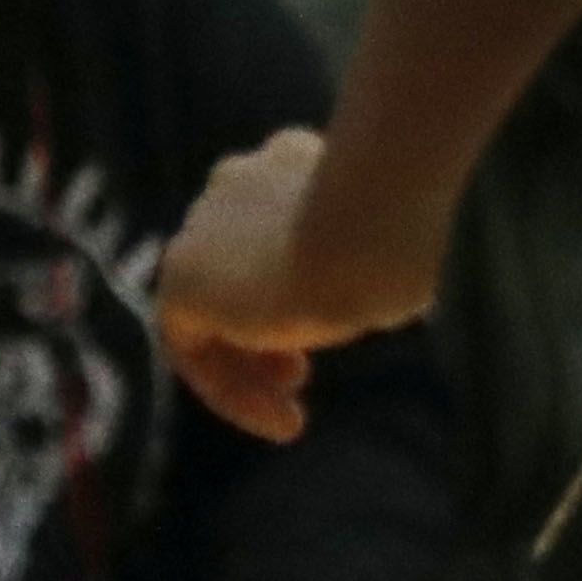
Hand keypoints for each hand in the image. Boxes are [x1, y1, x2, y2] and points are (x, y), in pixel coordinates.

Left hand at [158, 129, 428, 441]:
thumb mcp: (396, 250)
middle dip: (270, 326)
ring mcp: (201, 228)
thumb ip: (372, 260)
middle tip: (302, 375)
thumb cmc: (400, 240)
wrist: (364, 229)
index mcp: (289, 160)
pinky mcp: (180, 279)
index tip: (340, 326)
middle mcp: (236, 183)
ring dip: (248, 364)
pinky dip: (228, 388)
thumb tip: (391, 291)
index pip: (279, 223)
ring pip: (214, 307)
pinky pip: (189, 346)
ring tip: (290, 414)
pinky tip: (277, 420)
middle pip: (239, 264)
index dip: (305, 280)